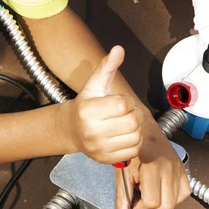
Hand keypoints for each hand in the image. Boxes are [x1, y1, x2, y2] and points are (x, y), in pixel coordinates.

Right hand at [66, 46, 141, 164]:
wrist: (72, 130)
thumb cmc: (87, 105)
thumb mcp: (95, 84)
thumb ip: (107, 66)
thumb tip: (119, 49)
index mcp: (87, 110)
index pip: (123, 104)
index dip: (126, 101)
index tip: (119, 101)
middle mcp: (91, 131)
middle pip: (132, 122)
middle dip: (133, 114)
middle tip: (124, 113)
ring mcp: (99, 148)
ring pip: (136, 137)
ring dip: (135, 129)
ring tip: (124, 124)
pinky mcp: (106, 159)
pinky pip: (134, 150)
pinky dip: (134, 142)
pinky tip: (123, 136)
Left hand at [117, 124, 190, 208]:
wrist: (143, 129)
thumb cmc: (131, 149)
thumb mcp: (122, 173)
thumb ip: (122, 197)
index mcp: (152, 168)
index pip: (151, 201)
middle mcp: (169, 168)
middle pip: (166, 205)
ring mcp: (178, 168)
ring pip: (176, 201)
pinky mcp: (182, 168)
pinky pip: (184, 192)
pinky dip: (175, 200)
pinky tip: (162, 198)